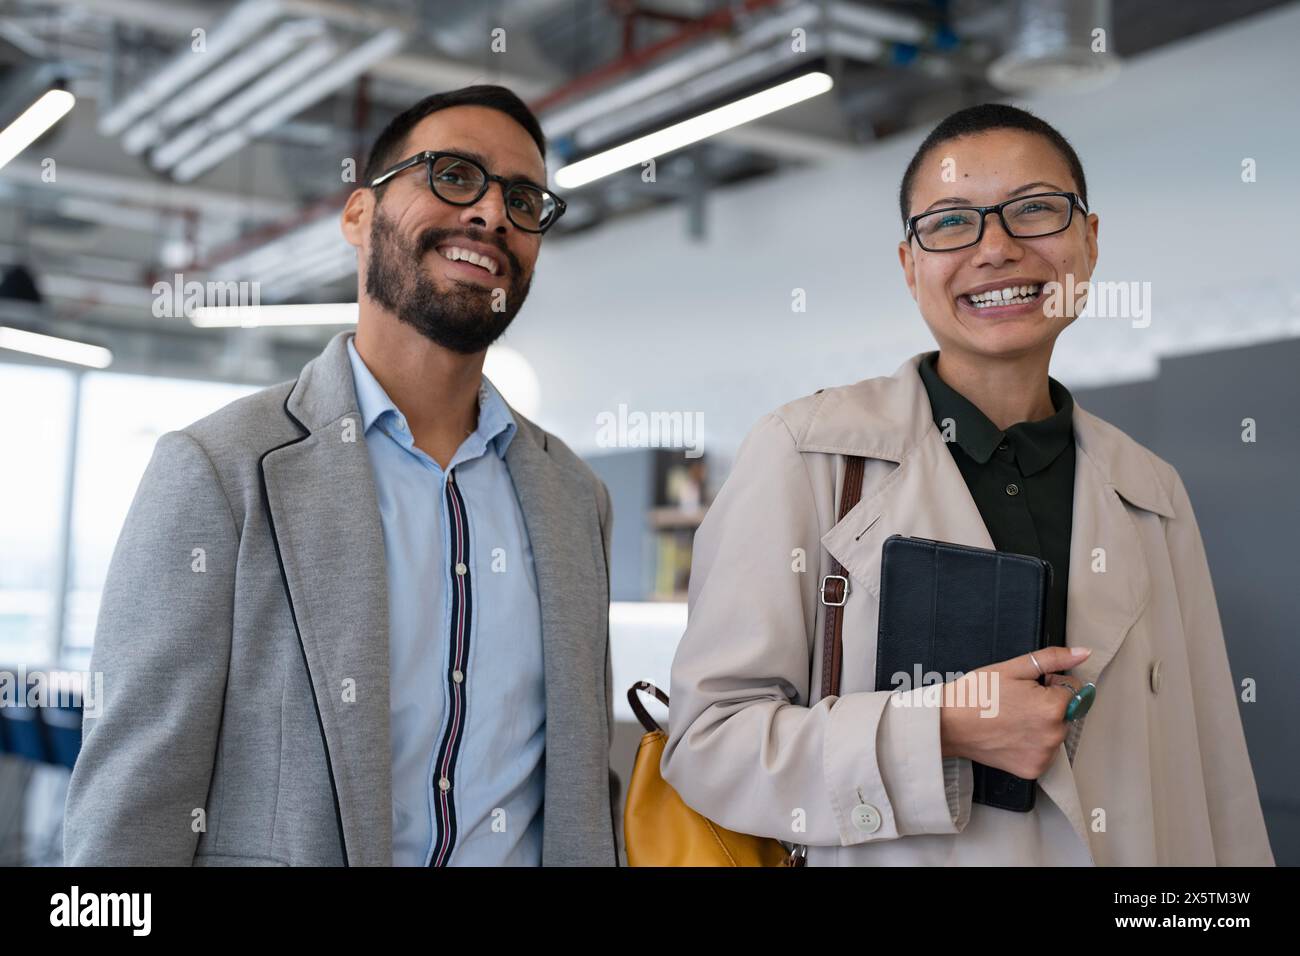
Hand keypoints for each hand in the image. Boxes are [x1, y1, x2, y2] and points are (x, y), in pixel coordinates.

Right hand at [938, 645, 1090, 778]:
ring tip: (1011, 719)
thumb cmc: (977, 694)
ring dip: (1042, 725)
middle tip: (1016, 703)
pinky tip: (1011, 736)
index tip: (1027, 687)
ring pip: (1055, 732)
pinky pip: (1044, 752)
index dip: (1051, 683)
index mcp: (1053, 707)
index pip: (1074, 689)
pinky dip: (1033, 744)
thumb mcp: (1013, 668)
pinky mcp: (1034, 770)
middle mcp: (1054, 735)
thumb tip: (1083, 654)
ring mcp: (1045, 756)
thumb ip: (1052, 659)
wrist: (949, 724)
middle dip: (1048, 705)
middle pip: (1067, 712)